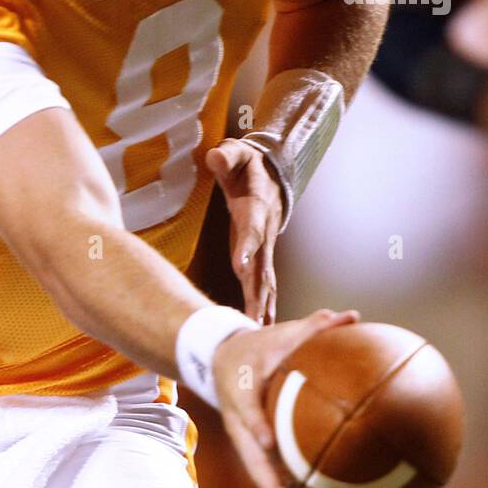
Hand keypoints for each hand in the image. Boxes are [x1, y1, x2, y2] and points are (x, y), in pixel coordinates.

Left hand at [207, 138, 284, 323]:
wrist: (272, 175)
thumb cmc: (247, 164)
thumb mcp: (236, 153)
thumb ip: (226, 156)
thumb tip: (215, 157)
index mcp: (256, 207)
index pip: (251, 228)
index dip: (247, 247)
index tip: (242, 267)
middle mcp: (264, 232)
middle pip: (262, 266)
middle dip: (257, 294)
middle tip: (252, 319)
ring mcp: (265, 248)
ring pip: (266, 281)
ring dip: (262, 307)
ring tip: (258, 335)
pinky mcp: (261, 258)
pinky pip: (264, 285)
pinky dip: (264, 307)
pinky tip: (260, 330)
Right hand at [212, 307, 359, 487]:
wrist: (220, 358)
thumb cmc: (257, 346)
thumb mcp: (279, 333)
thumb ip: (314, 326)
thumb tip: (351, 315)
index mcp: (240, 392)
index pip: (245, 410)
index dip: (255, 425)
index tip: (266, 440)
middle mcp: (240, 423)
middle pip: (252, 461)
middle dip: (272, 487)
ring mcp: (245, 439)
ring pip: (261, 475)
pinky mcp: (253, 446)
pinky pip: (271, 470)